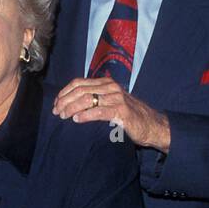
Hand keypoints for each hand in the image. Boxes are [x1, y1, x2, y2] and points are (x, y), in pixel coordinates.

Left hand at [53, 77, 170, 150]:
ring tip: (64, 116)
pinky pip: (99, 111)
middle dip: (65, 101)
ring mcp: (117, 98)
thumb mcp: (110, 103)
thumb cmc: (129, 115)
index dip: (64, 92)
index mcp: (106, 83)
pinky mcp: (121, 111)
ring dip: (72, 108)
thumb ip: (95, 99)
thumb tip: (71, 104)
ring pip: (87, 99)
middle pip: (80, 90)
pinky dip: (85, 115)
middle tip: (56, 112)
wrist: (151, 125)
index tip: (56, 103)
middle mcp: (111, 87)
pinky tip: (77, 120)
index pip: (78, 83)